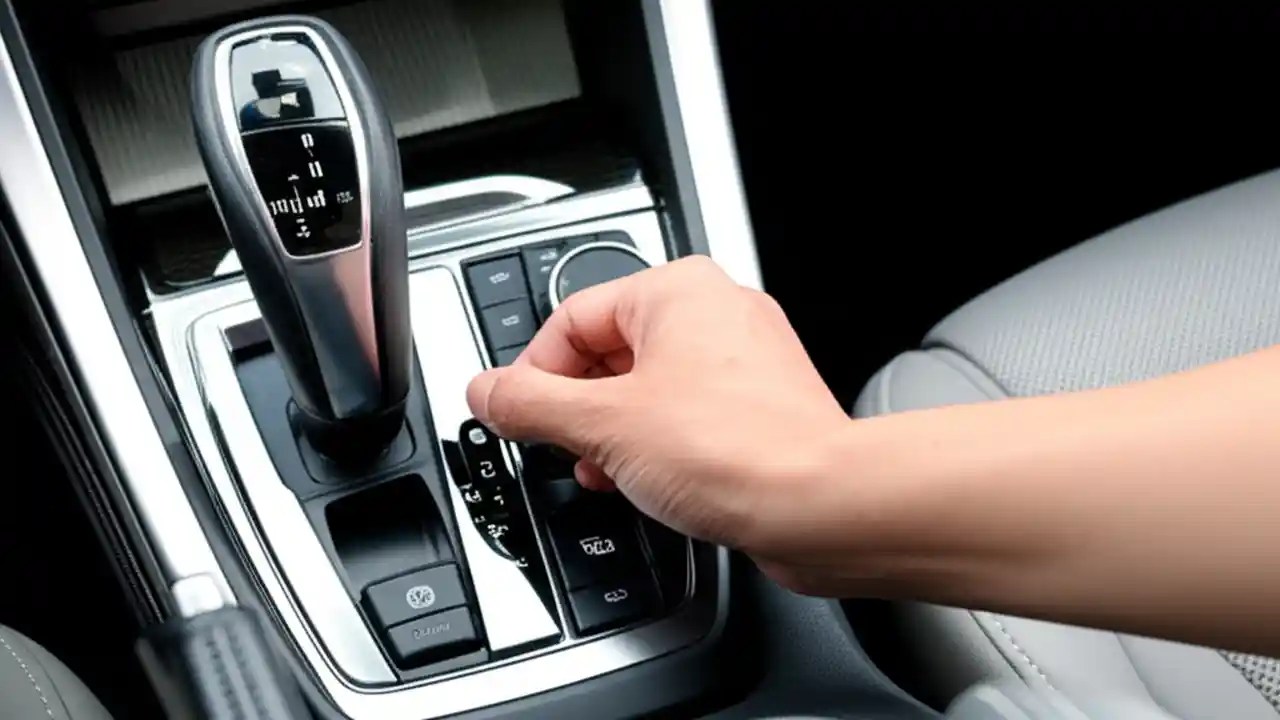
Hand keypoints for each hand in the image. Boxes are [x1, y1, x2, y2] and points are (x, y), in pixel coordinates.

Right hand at [466, 256, 850, 581]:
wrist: (820, 505)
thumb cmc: (736, 450)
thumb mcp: (602, 426)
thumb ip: (530, 405)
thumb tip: (487, 392)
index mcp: (676, 290)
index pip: (570, 318)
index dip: (532, 373)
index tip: (515, 414)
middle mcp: (716, 311)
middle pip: (608, 350)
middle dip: (576, 408)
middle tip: (561, 446)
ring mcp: (743, 358)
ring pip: (648, 385)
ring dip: (612, 430)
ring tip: (604, 469)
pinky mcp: (760, 403)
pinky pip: (686, 412)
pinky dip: (655, 442)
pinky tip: (647, 479)